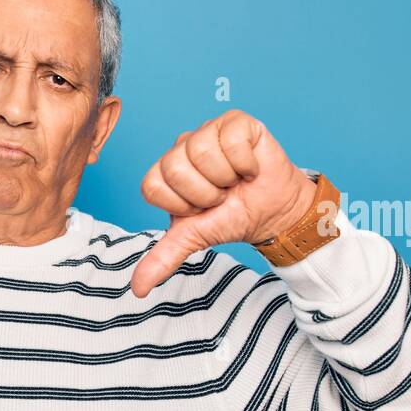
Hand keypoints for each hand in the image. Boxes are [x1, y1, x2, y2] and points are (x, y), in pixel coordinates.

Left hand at [131, 109, 316, 296]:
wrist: (273, 213)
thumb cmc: (231, 218)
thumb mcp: (193, 239)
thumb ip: (163, 258)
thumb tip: (138, 289)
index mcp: (164, 172)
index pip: (153, 185)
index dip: (180, 204)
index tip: (199, 209)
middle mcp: (181, 147)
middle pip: (175, 167)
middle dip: (204, 193)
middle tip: (220, 196)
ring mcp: (207, 130)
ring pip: (202, 152)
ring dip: (226, 178)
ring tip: (234, 182)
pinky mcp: (235, 121)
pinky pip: (231, 141)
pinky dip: (246, 163)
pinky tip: (250, 168)